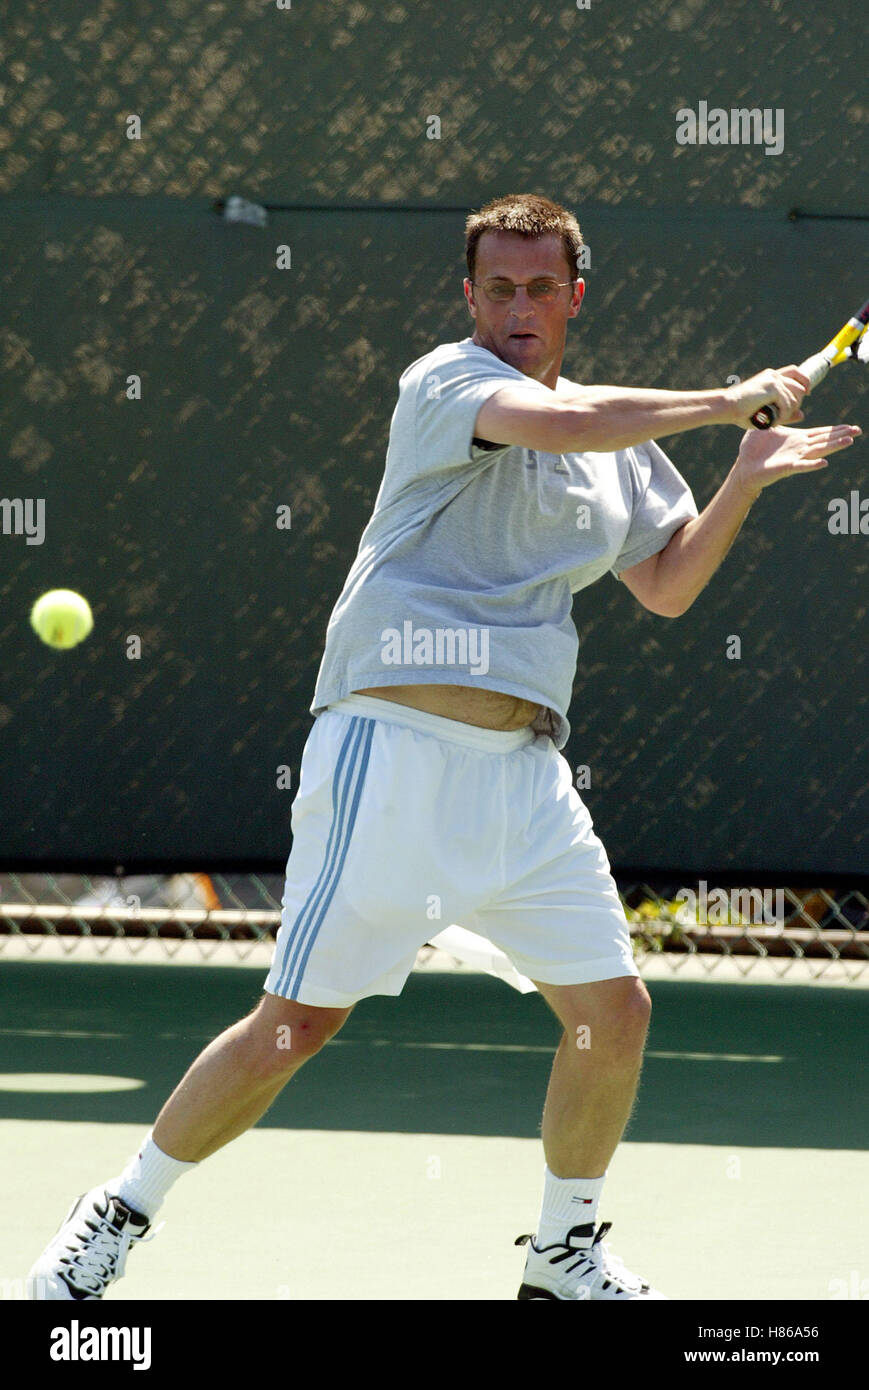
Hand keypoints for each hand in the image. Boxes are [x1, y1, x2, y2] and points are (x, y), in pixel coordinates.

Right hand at [724, 365, 809, 427]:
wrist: (727, 407)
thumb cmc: (742, 411)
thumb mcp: (767, 412)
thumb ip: (785, 412)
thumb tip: (803, 414)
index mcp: (771, 376)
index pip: (795, 372)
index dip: (804, 381)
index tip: (807, 393)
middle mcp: (774, 375)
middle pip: (799, 386)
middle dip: (797, 403)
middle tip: (785, 416)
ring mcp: (774, 380)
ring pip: (794, 399)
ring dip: (787, 413)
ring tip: (774, 420)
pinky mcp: (773, 388)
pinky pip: (787, 405)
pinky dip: (782, 415)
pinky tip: (773, 420)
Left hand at [733, 422, 861, 499]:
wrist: (744, 466)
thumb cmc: (755, 448)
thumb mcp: (770, 427)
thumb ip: (781, 417)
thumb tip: (791, 408)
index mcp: (798, 438)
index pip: (821, 433)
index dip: (836, 429)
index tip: (851, 426)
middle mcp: (800, 448)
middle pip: (825, 440)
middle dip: (841, 435)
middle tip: (858, 430)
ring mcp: (795, 458)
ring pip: (818, 451)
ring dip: (833, 447)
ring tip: (849, 442)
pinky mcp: (787, 467)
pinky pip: (802, 466)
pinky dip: (812, 465)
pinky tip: (824, 463)